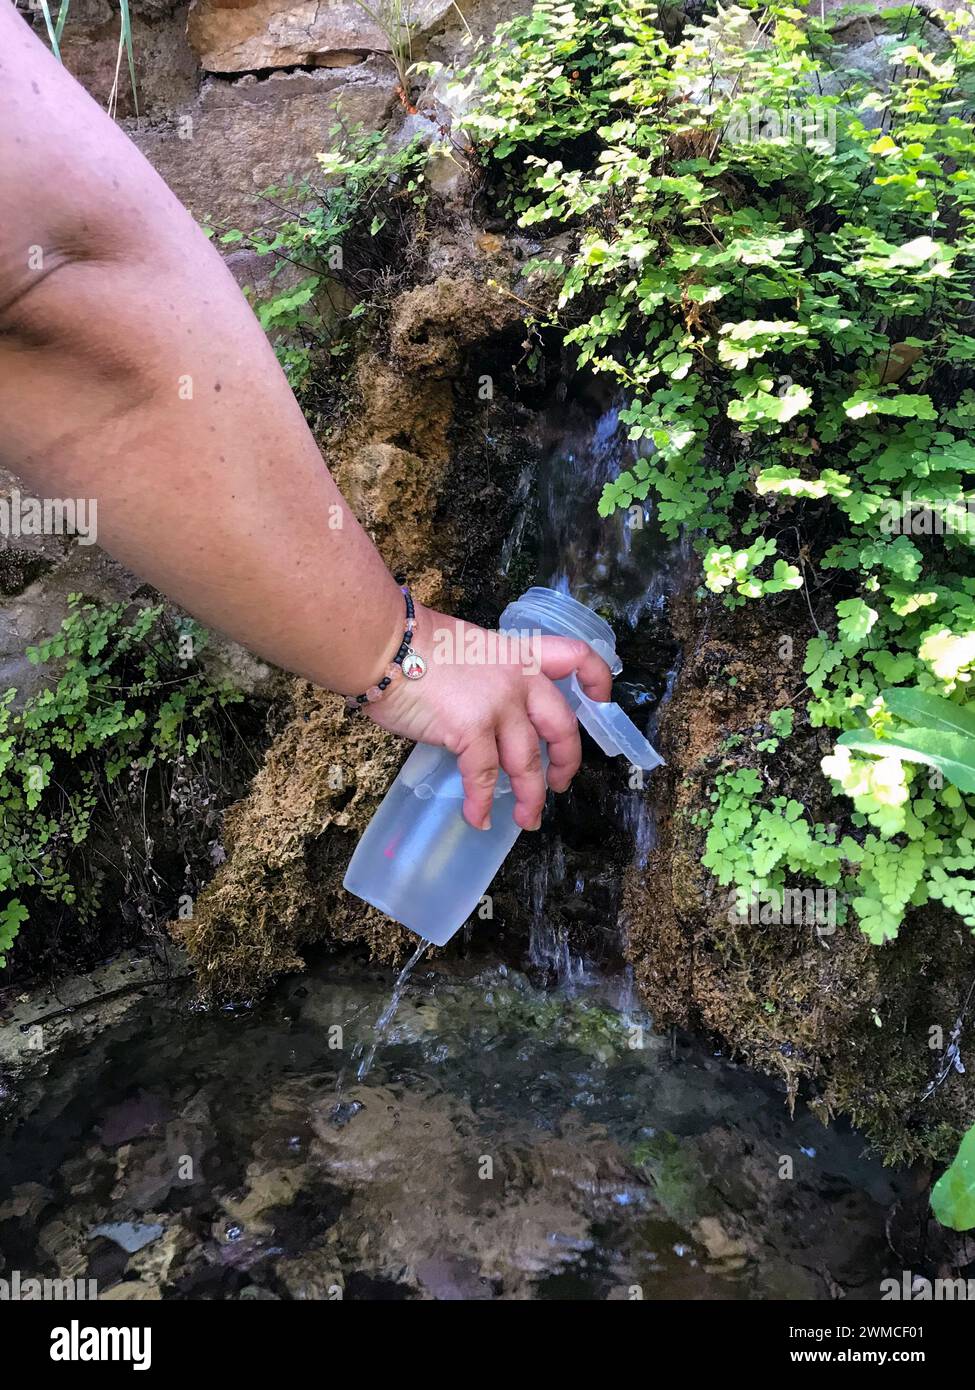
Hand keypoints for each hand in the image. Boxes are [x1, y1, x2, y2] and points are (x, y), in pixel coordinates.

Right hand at [364, 603, 612, 831]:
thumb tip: (479, 709)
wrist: (385, 644)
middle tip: (560, 783)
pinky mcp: (471, 730)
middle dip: (566, 761)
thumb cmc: (410, 644)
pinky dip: (481, 803)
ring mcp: (498, 706)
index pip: (576, 657)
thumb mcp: (467, 649)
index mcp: (518, 654)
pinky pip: (484, 777)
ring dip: (530, 797)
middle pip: (562, 725)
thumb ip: (485, 676)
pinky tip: (477, 818)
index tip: (601, 701)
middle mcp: (518, 679)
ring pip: (528, 761)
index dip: (597, 680)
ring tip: (527, 820)